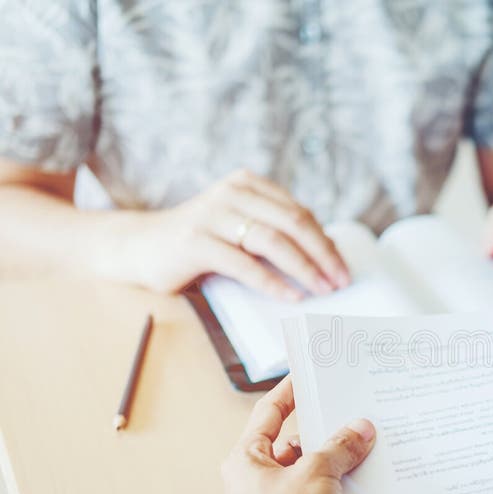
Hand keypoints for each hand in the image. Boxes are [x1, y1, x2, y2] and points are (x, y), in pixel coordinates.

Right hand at [118, 170, 349, 298]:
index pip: (299, 213)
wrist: (137, 247)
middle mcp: (231, 193)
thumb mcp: (238, 229)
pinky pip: (244, 264)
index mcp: (247, 185)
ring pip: (273, 241)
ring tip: (323, 289)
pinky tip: (291, 297)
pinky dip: (272, 283)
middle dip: (323, 254)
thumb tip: (324, 259)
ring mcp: (212, 215)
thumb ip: (272, 232)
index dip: (325, 242)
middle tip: (341, 281)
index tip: (343, 268)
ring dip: (304, 269)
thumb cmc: (199, 243)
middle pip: (293, 223)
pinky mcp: (195, 242)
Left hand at [222, 378, 375, 493]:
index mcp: (246, 459)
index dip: (289, 392)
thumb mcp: (317, 473)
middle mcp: (253, 480)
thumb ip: (340, 446)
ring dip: (331, 464)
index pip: (268, 413)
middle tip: (349, 420)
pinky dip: (333, 489)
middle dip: (322, 434)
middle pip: (292, 443)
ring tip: (359, 453)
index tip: (306, 377)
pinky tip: (357, 485)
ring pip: (306, 471)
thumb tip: (359, 429)